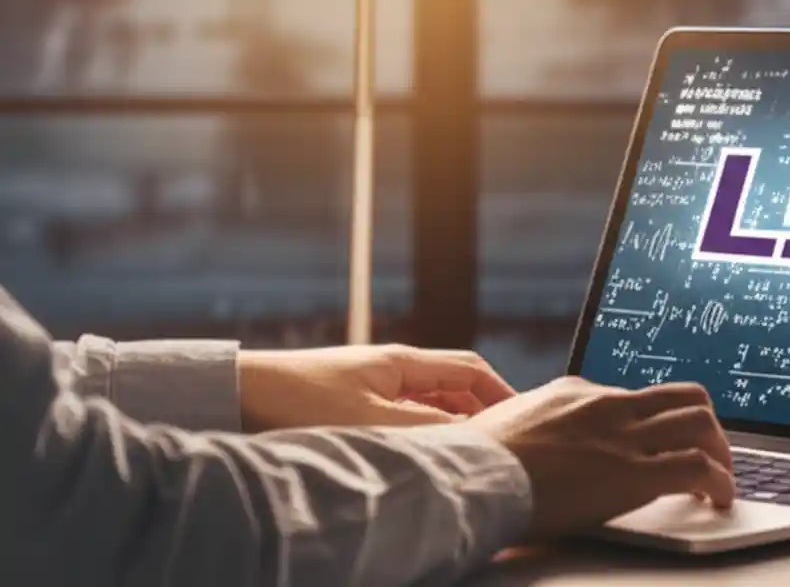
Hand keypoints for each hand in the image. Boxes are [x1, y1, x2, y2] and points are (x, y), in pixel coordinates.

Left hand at [238, 346, 515, 431]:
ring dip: (453, 421)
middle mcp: (393, 367)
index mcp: (403, 361)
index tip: (523, 420)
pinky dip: (426, 428)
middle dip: (482, 409)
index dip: (502, 393)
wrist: (240, 393)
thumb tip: (473, 434)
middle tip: (502, 442)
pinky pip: (406, 411)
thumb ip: (428, 428)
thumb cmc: (300, 401)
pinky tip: (425, 451)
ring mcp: (373, 382)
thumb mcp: (373, 421)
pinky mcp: (354, 399)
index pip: (471, 370)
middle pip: (454, 384)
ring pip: (430, 400)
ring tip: (468, 452)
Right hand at [467, 376, 734, 538]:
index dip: (656, 423)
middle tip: (710, 453)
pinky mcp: (633, 473)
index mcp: (577, 393)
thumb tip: (522, 443)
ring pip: (701, 423)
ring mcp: (623, 437)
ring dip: (721, 451)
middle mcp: (609, 406)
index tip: (659, 442)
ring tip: (722, 478)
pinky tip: (720, 499)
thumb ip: (531, 429)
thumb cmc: (475, 459)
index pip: (635, 397)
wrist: (474, 475)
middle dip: (705, 425)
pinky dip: (720, 483)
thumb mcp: (505, 425)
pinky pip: (697, 469)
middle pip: (683, 397)